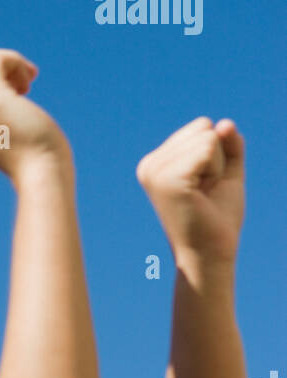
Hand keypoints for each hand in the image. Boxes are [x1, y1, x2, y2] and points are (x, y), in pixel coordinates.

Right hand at [0, 49, 69, 183]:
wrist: (43, 177)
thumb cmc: (37, 160)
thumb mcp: (14, 136)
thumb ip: (3, 117)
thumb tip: (11, 89)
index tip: (21, 91)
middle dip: (3, 67)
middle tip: (26, 86)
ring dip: (10, 63)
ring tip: (28, 84)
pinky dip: (15, 61)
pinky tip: (30, 78)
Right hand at [136, 118, 243, 265]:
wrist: (210, 253)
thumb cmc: (217, 218)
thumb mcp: (226, 171)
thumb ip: (228, 143)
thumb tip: (223, 124)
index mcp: (157, 163)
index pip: (201, 127)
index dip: (215, 156)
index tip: (204, 187)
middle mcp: (150, 165)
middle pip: (204, 127)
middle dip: (216, 158)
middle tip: (205, 193)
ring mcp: (155, 171)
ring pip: (208, 137)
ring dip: (216, 167)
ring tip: (202, 196)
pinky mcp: (167, 178)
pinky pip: (208, 148)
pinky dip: (215, 171)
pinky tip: (201, 195)